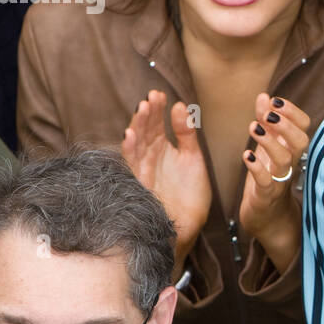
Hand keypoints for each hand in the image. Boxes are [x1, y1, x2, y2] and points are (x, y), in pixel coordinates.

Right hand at [121, 90, 211, 275]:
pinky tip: (130, 135)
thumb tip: (180, 105)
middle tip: (151, 97)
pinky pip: (131, 165)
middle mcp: (149, 158)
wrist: (187, 229)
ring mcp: (142, 171)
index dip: (158, 109)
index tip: (160, 94)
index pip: (156, 124)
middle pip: (145, 130)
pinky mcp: (139, 186)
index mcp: (161, 150)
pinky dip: (130, 150)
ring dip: (137, 125)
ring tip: (142, 108)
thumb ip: (187, 134)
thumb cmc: (189, 197)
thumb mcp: (193, 159)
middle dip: (147, 113)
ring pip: (136, 144)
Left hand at [239, 94, 309, 270]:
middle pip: (301, 142)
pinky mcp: (266, 196)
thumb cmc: (267, 178)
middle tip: (268, 114)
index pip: (304, 126)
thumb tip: (264, 95)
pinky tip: (247, 156)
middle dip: (286, 125)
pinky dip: (257, 169)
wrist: (267, 218)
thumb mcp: (265, 147)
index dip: (293, 112)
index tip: (275, 101)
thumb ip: (264, 121)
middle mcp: (291, 164)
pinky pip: (267, 183)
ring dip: (270, 141)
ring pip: (285, 160)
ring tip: (253, 127)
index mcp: (292, 149)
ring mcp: (280, 180)